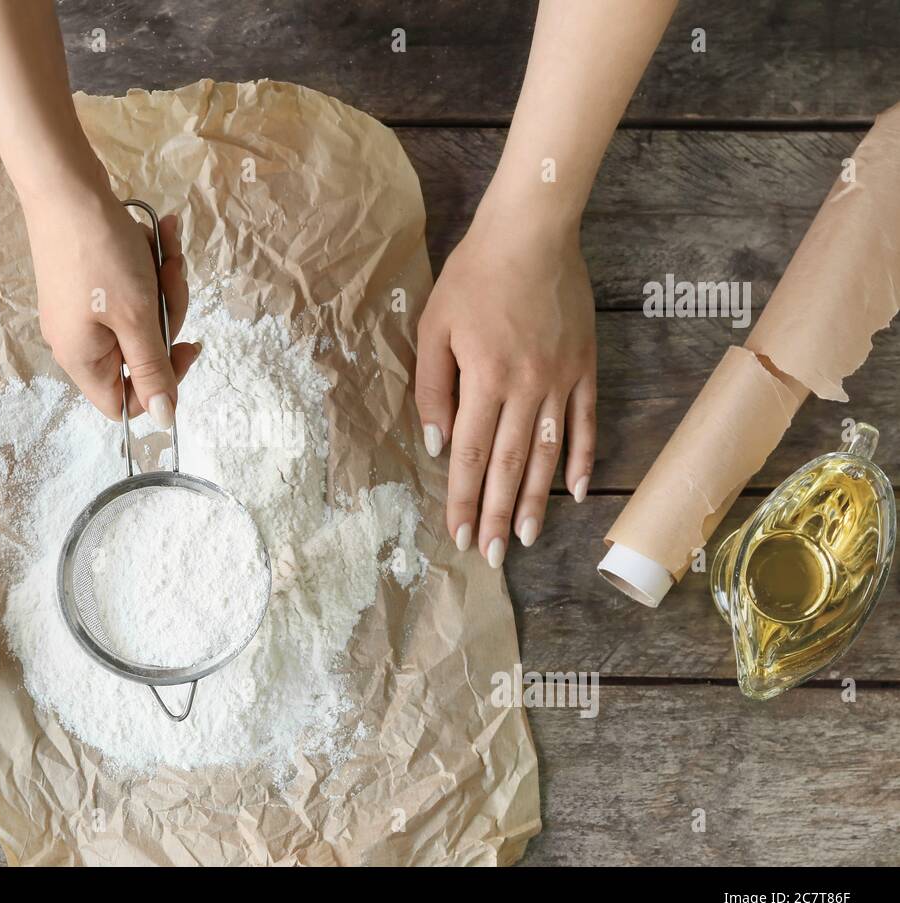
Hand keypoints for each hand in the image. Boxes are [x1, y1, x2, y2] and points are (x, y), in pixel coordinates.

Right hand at [25, 178, 195, 424]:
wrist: (65, 184)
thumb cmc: (100, 253)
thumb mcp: (137, 317)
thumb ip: (153, 369)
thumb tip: (165, 418)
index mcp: (82, 359)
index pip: (124, 402)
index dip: (160, 385)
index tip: (186, 346)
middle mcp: (77, 340)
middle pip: (141, 352)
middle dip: (167, 311)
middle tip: (173, 276)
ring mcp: (82, 308)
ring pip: (142, 314)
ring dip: (163, 281)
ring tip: (164, 245)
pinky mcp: (89, 279)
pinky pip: (131, 286)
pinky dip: (148, 263)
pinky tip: (157, 233)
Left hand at [415, 195, 595, 567]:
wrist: (533, 232)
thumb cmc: (474, 276)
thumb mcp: (434, 327)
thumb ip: (432, 389)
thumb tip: (436, 445)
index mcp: (483, 380)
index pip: (467, 456)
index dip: (461, 500)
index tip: (456, 535)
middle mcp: (525, 388)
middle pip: (506, 466)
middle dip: (494, 515)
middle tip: (488, 557)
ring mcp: (560, 381)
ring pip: (546, 455)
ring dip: (534, 500)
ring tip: (523, 538)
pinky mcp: (584, 367)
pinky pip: (584, 424)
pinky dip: (578, 459)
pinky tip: (573, 491)